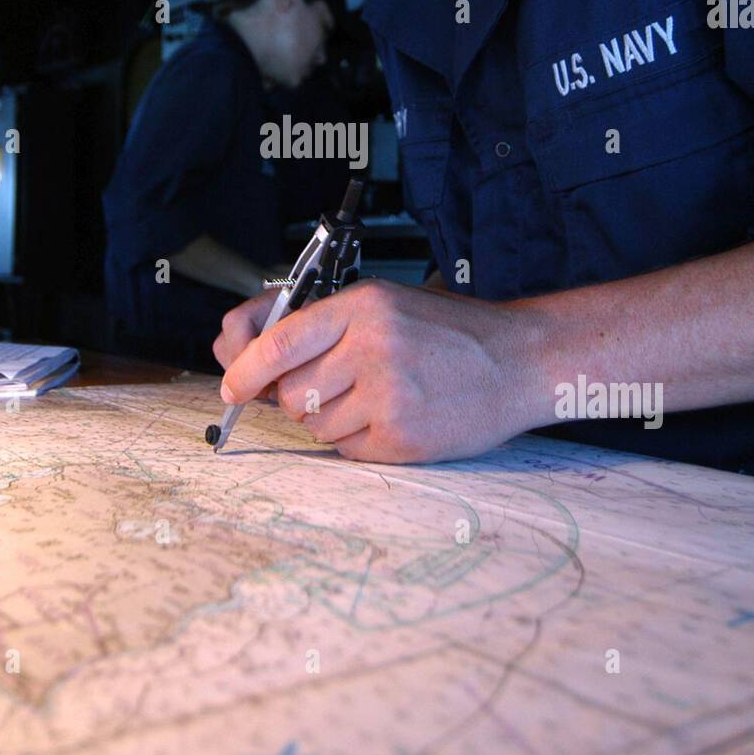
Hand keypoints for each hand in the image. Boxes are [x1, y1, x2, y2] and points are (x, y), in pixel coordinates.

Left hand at [213, 278, 546, 462]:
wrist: (521, 362)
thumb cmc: (450, 332)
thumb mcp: (386, 304)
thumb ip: (321, 323)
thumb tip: (248, 349)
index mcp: (364, 308)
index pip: (281, 341)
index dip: (245, 368)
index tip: (232, 387)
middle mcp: (373, 349)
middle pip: (292, 391)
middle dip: (298, 395)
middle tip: (333, 385)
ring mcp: (388, 397)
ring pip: (314, 425)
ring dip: (330, 419)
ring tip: (374, 398)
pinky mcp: (401, 438)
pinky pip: (346, 450)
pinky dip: (357, 440)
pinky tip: (391, 417)